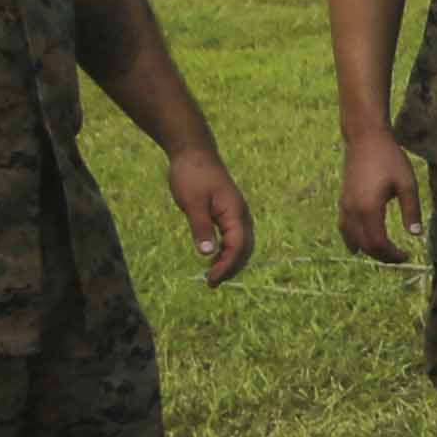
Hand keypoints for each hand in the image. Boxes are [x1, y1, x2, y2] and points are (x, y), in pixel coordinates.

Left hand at [171, 145, 256, 285]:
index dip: (226, 266)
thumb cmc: (192, 175)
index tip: (209, 279)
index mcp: (235, 213)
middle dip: (230, 269)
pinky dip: (227, 252)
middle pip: (244, 250)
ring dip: (230, 262)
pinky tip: (213, 258)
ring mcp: (237, 214)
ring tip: (212, 276)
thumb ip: (201, 228)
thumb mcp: (192, 203)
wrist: (194, 153)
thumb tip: (207, 254)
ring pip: (241, 245)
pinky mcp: (229, 213)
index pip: (237, 247)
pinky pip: (234, 238)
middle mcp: (241, 215)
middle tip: (211, 283)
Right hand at [338, 125, 420, 263]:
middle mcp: (353, 210)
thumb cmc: (389, 158)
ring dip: (368, 249)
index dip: (392, 254)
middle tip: (399, 256)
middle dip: (382, 255)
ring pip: (352, 238)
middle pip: (365, 245)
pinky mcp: (343, 200)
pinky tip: (359, 245)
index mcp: (369, 208)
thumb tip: (416, 235)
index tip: (407, 255)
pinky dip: (353, 239)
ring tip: (384, 252)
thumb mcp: (407, 184)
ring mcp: (345, 205)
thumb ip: (411, 211)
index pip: (378, 243)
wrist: (365, 138)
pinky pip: (344, 227)